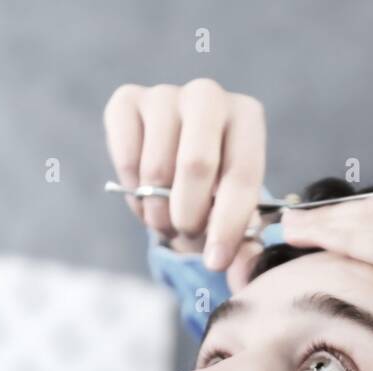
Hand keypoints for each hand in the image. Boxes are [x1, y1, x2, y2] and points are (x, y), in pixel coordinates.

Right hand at [103, 79, 267, 272]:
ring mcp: (165, 93)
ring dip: (158, 210)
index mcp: (247, 116)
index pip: (240, 174)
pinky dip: (132, 190)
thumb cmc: (214, 191)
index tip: (215, 261)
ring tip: (165, 218)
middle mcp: (208, 95)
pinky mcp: (126, 100)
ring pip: (156, 168)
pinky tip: (144, 194)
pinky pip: (125, 157)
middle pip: (195, 163)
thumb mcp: (236, 215)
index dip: (227, 224)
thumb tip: (242, 275)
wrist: (178, 166)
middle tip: (186, 233)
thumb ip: (244, 245)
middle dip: (189, 215)